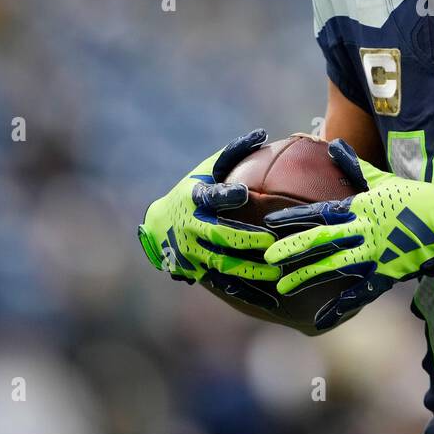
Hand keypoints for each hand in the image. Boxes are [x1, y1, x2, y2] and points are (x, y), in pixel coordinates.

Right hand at [137, 129, 280, 309]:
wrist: (158, 224)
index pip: (210, 196)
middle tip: (269, 241)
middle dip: (243, 238)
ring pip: (221, 263)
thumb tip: (262, 133)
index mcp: (194, 199)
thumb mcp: (207, 169)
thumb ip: (234, 153)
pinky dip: (245, 292)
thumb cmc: (195, 189)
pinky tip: (270, 300)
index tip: (243, 193)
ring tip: (274, 272)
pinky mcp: (198, 271)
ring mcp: (192, 252)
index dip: (225, 195)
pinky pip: (223, 284)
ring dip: (247, 270)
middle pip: (217, 235)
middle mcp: (190, 227)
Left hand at [262, 140, 433, 328]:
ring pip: (334, 267)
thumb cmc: (414, 197)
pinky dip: (340, 306)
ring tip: (282, 287)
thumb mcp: (382, 179)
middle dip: (292, 249)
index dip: (294, 218)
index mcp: (360, 207)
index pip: (320, 212)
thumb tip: (333, 144)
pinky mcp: (386, 274)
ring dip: (307, 277)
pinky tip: (321, 319)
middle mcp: (363, 231)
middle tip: (267, 258)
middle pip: (322, 241)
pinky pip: (359, 293)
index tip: (269, 223)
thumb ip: (355, 166)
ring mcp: (375, 254)